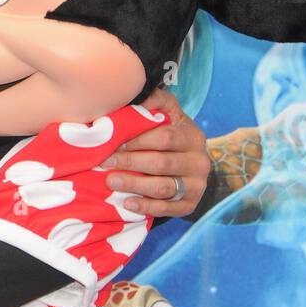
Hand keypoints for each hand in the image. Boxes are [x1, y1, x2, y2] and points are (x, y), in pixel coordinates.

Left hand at [102, 88, 209, 217]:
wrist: (187, 165)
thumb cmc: (169, 135)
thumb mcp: (168, 114)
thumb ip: (157, 101)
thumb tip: (142, 98)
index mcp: (193, 137)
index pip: (165, 138)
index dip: (138, 141)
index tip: (115, 143)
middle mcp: (199, 162)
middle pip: (162, 163)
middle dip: (131, 162)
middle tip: (106, 162)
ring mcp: (196, 186)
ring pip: (163, 187)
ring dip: (134, 185)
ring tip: (111, 181)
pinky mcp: (190, 205)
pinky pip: (166, 208)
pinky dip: (146, 207)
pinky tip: (127, 203)